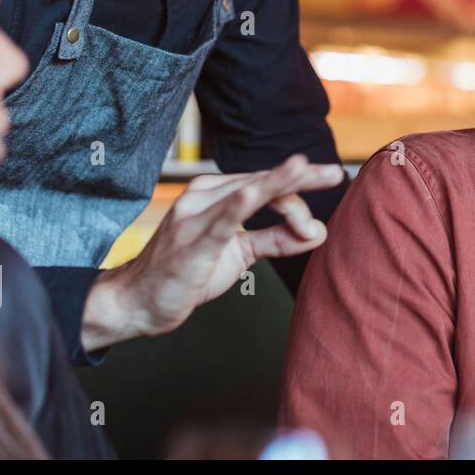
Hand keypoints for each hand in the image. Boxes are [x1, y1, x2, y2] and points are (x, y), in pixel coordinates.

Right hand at [81, 154, 343, 350]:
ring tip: (317, 173)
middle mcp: (205, 196)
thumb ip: (276, 239)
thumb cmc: (187, 272)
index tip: (319, 211)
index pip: (267, 184)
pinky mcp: (192, 241)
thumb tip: (318, 231)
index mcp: (216, 194)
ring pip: (250, 192)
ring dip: (287, 187)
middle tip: (337, 175)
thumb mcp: (240, 253)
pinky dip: (241, 203)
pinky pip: (222, 218)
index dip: (300, 193)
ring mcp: (196, 216)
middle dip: (304, 179)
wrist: (138, 301)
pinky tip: (257, 192)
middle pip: (264, 182)